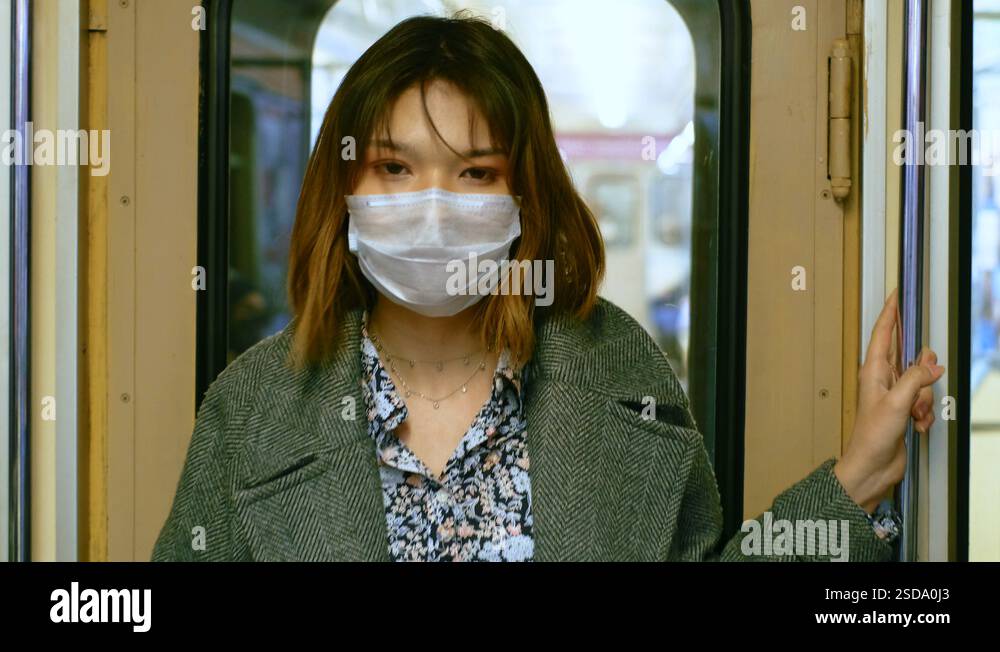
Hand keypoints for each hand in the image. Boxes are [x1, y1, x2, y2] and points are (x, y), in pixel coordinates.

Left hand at [834, 289, 944, 513]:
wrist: (871, 468)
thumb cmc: (872, 436)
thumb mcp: (897, 402)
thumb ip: (916, 378)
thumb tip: (932, 365)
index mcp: (873, 371)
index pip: (884, 333)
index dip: (891, 313)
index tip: (897, 294)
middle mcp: (882, 379)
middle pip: (910, 358)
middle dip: (922, 373)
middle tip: (917, 392)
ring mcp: (893, 395)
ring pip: (922, 382)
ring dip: (924, 400)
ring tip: (914, 415)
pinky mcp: (903, 410)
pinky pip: (923, 402)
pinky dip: (925, 414)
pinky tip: (917, 426)